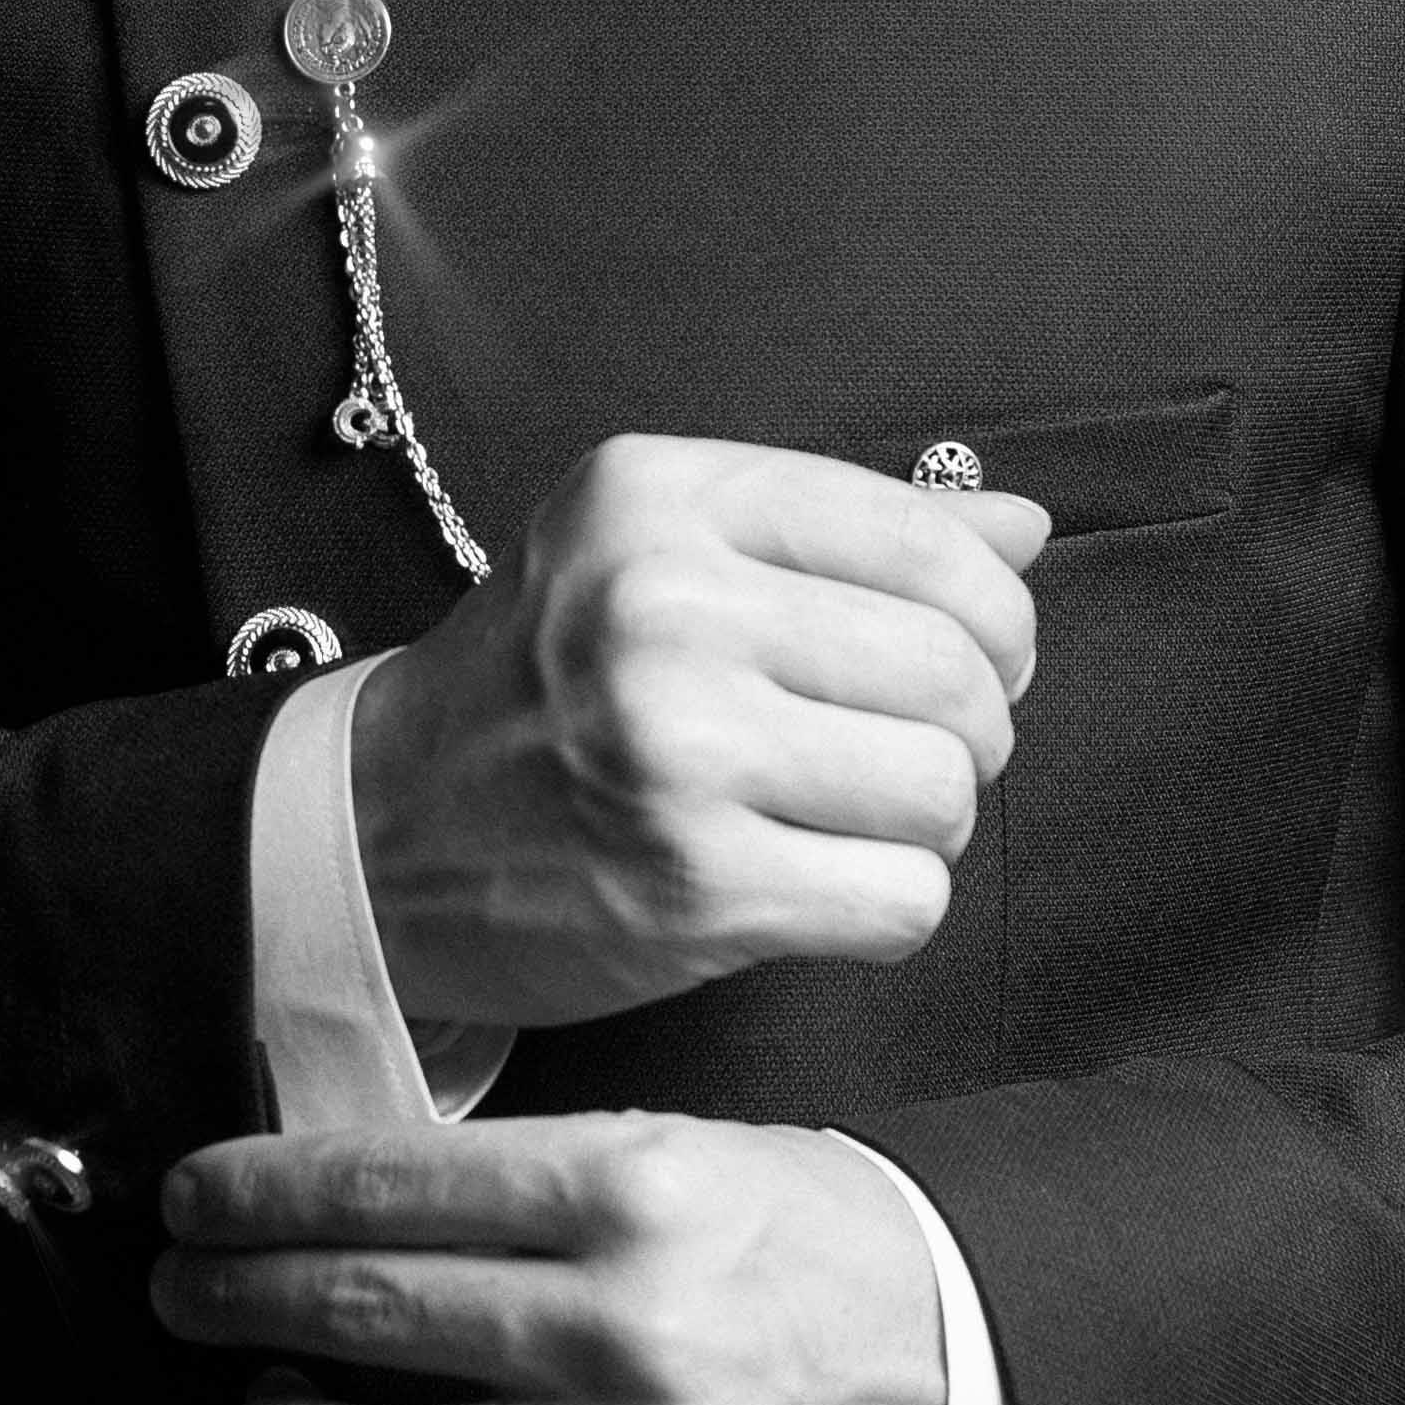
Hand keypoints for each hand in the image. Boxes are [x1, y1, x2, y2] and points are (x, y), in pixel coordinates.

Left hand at [149, 1109, 949, 1404]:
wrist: (972, 1367)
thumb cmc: (815, 1248)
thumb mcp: (684, 1151)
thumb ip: (521, 1178)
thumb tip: (338, 1192)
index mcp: (635, 1191)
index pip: (383, 1185)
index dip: (255, 1193)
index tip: (196, 1199)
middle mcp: (624, 1331)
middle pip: (355, 1311)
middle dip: (230, 1296)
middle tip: (189, 1289)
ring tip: (274, 1404)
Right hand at [343, 434, 1047, 1033]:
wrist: (377, 833)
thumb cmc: (538, 688)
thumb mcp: (655, 551)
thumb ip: (842, 527)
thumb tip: (1027, 526)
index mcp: (660, 497)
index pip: (931, 541)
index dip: (993, 615)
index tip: (972, 653)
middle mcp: (662, 608)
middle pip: (958, 673)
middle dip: (967, 728)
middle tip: (899, 750)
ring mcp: (675, 752)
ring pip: (945, 791)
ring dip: (924, 824)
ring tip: (840, 818)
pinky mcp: (694, 889)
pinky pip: (905, 901)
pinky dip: (885, 906)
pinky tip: (811, 886)